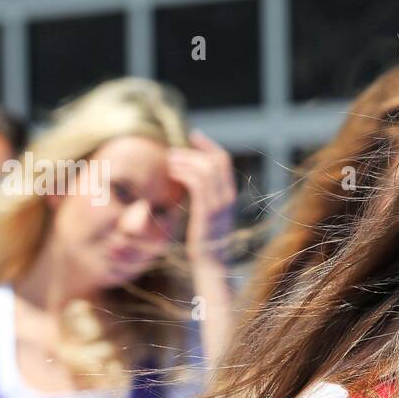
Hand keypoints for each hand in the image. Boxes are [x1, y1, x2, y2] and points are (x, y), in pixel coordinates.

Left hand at [167, 130, 235, 265]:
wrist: (210, 261)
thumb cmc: (205, 238)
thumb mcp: (207, 213)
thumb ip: (204, 195)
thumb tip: (190, 177)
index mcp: (229, 193)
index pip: (223, 160)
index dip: (208, 145)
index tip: (193, 136)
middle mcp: (228, 195)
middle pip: (214, 161)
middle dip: (192, 152)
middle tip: (172, 152)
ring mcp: (219, 203)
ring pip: (205, 169)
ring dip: (185, 161)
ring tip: (169, 162)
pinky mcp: (207, 210)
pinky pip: (197, 183)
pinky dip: (184, 173)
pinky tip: (172, 173)